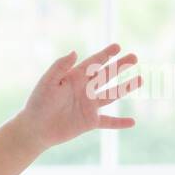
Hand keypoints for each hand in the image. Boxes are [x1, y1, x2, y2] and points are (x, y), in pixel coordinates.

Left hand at [17, 42, 140, 150]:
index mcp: (74, 78)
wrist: (34, 128)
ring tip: (140, 80)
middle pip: (106, 75)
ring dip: (125, 88)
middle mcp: (84, 90)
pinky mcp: (89, 122)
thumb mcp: (47, 82)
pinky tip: (133, 122)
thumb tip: (74, 52)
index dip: (105, 54)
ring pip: (111, 95)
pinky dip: (119, 123)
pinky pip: (108, 122)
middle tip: (134, 57)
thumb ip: (59, 67)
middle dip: (120, 66)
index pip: (93, 63)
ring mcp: (89, 106)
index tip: (117, 46)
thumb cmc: (38, 103)